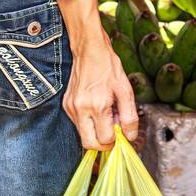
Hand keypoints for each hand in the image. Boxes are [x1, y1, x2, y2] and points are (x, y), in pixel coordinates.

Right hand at [62, 35, 138, 150]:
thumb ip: (129, 117)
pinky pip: (78, 124)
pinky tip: (96, 110)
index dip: (116, 140)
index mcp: (97, 105)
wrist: (89, 51)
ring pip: (83, 135)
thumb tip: (129, 136)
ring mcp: (70, 108)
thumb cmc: (108, 68)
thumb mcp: (126, 91)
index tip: (121, 133)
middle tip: (113, 135)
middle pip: (89, 144)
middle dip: (103, 144)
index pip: (105, 140)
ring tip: (106, 117)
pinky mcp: (66, 105)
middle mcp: (80, 109)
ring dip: (95, 133)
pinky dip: (89, 124)